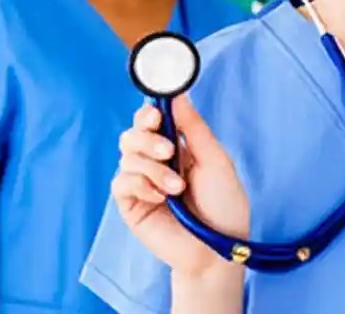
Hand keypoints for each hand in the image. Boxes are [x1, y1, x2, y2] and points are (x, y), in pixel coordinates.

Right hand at [113, 99, 249, 276]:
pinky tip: (161, 198)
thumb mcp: (216, 161)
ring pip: (126, 157)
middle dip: (147, 138)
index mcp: (176, 148)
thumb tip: (178, 96)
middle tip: (169, 151)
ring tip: (176, 188)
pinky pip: (121, 183)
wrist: (217, 250)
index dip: (148, 114)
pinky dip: (141, 185)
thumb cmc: (223, 206)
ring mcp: (141, 184)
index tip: (156, 114)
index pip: (151, 121)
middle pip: (132, 135)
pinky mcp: (131, 205)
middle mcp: (155, 163)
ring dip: (152, 169)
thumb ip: (194, 128)